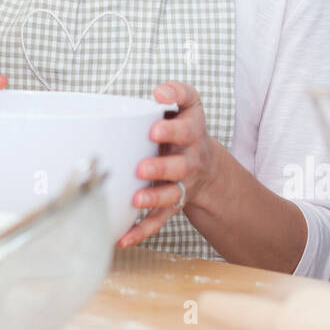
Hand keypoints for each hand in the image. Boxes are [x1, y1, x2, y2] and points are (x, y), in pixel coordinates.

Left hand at [117, 81, 220, 248]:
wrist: (205, 162)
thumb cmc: (185, 127)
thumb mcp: (188, 104)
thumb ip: (176, 92)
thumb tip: (160, 91)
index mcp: (192, 132)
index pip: (187, 129)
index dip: (172, 130)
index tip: (154, 128)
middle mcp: (190, 160)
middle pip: (180, 166)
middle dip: (161, 167)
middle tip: (142, 166)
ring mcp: (182, 184)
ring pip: (171, 195)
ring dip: (154, 198)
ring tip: (136, 199)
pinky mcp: (172, 203)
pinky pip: (159, 219)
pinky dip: (142, 230)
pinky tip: (124, 238)